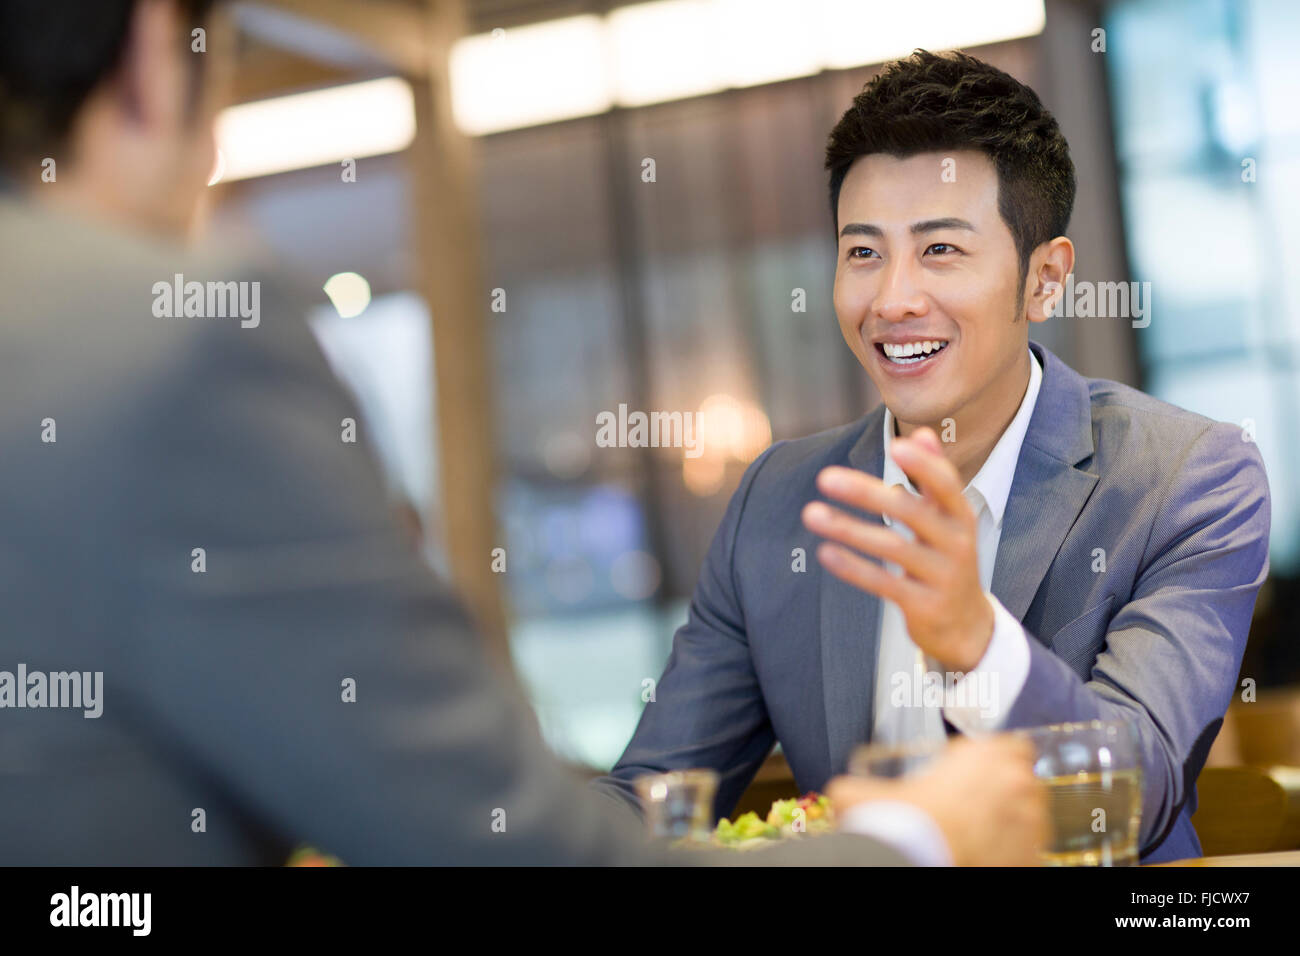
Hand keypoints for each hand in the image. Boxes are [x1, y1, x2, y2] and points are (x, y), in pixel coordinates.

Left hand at [801, 426, 992, 671]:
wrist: (967, 626)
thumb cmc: (948, 560)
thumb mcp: (949, 520)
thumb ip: (934, 480)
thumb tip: (924, 434)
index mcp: (960, 517)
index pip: (946, 485)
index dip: (925, 465)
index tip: (896, 445)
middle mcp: (957, 544)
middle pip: (911, 512)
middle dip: (867, 492)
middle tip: (826, 477)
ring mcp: (942, 576)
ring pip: (892, 548)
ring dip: (848, 529)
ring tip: (811, 514)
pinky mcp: (924, 605)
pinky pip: (884, 583)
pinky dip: (854, 567)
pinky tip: (825, 552)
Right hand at [827, 735, 1047, 865]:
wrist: (918, 862)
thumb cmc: (898, 826)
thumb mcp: (861, 796)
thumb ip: (856, 787)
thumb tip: (842, 792)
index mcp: (985, 756)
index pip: (1013, 746)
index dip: (996, 760)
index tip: (980, 774)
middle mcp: (1016, 785)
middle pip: (1025, 780)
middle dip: (1007, 791)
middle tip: (978, 808)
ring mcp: (1031, 825)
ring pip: (1033, 817)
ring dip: (1013, 822)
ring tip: (982, 836)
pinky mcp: (1033, 859)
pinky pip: (1030, 851)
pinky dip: (1013, 854)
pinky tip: (986, 856)